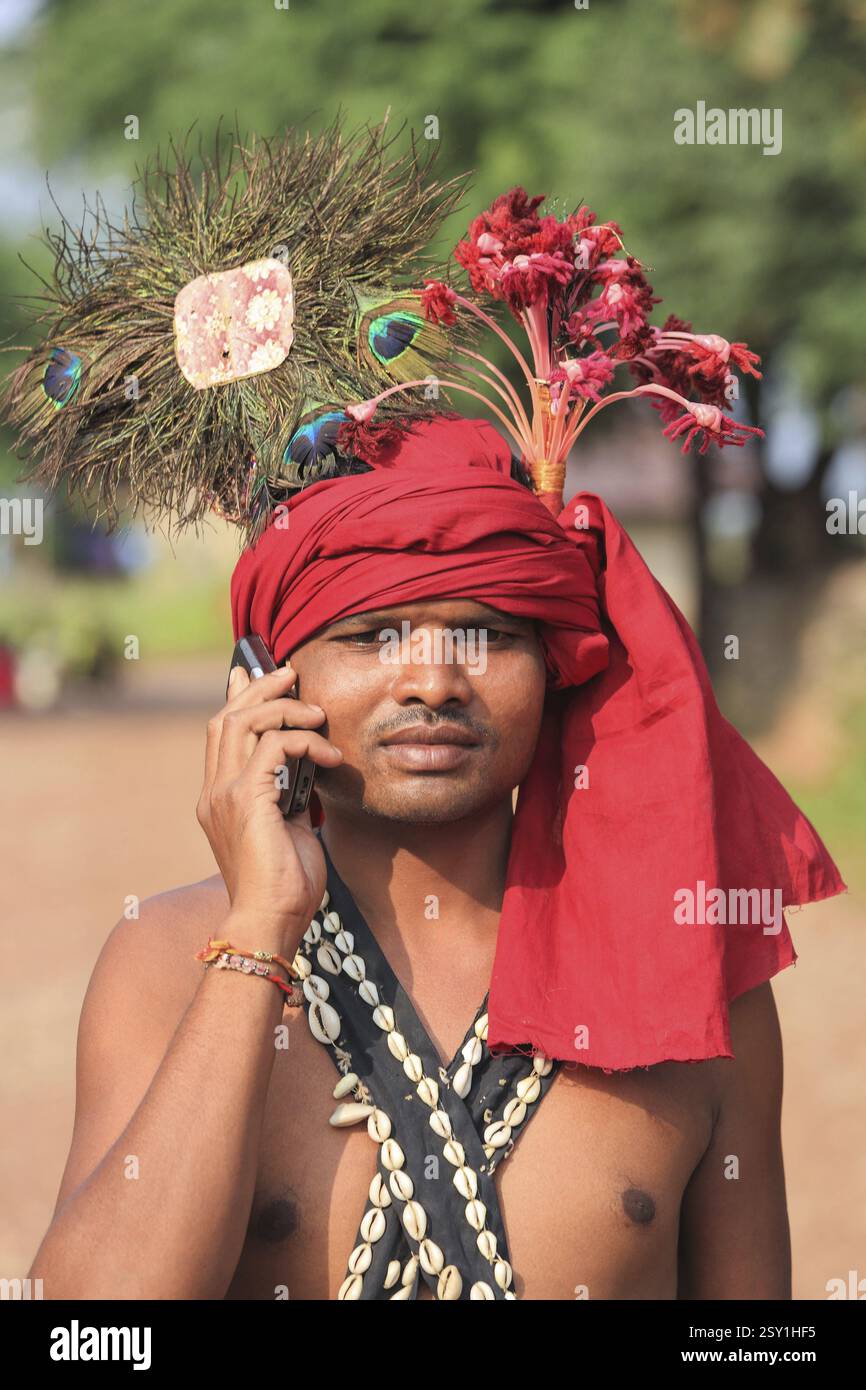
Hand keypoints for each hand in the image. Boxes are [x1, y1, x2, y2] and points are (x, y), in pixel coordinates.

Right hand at [196, 663, 341, 953]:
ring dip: (284, 708)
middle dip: (259, 688)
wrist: (271, 923)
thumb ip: (290, 796)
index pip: (220, 733)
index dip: (237, 698)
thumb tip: (309, 769)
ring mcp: (225, 796)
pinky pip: (273, 747)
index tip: (254, 674)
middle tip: (290, 674)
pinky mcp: (246, 801)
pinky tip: (330, 756)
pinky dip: (304, 742)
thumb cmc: (285, 887)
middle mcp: (214, 793)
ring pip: (243, 722)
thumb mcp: (289, 830)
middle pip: (226, 718)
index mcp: (219, 799)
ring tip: (318, 713)